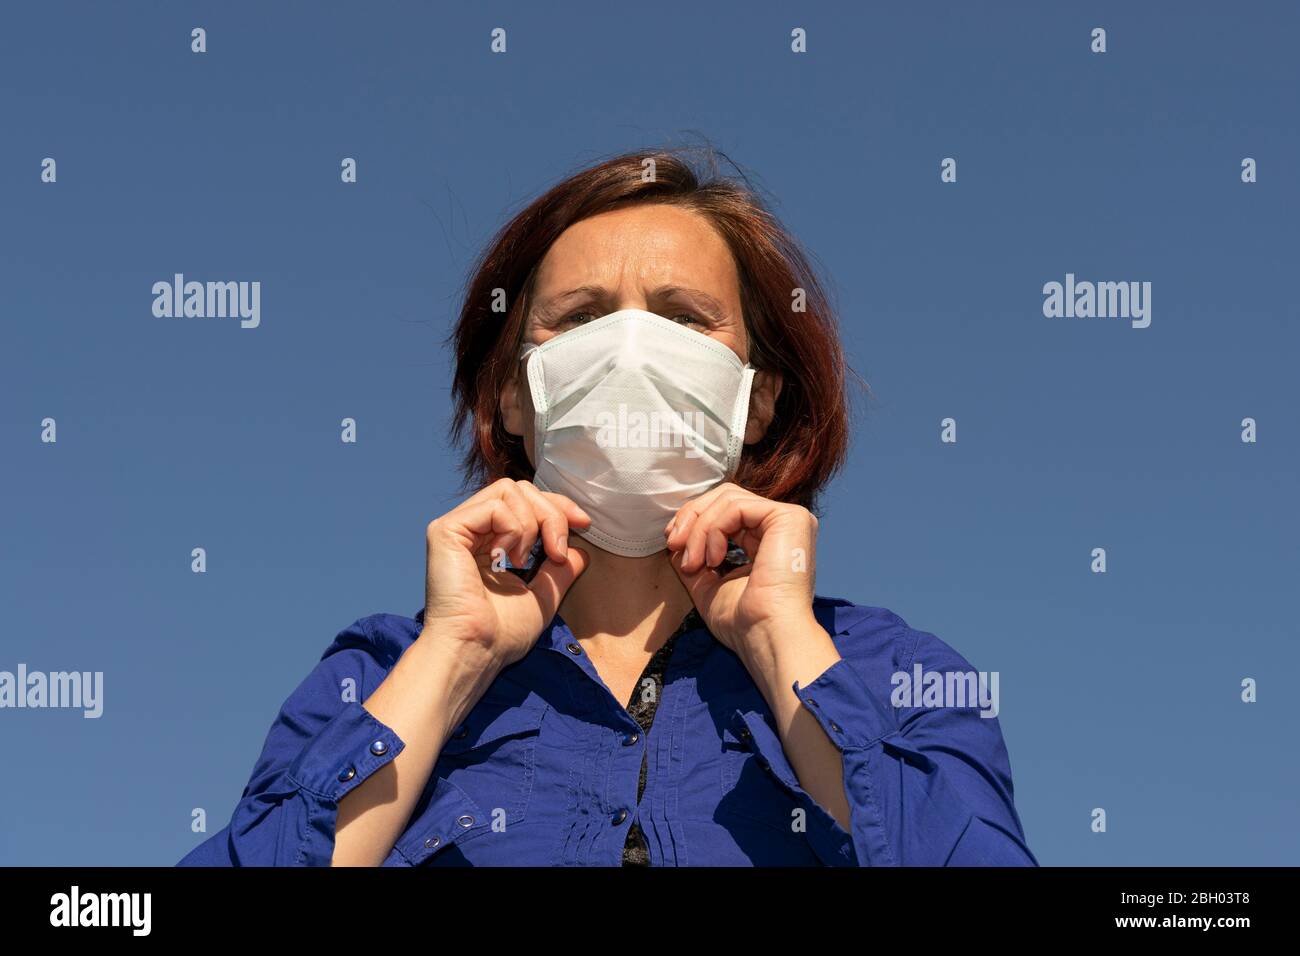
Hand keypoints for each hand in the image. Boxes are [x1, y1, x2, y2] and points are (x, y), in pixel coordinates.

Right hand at [422, 478, 590, 666]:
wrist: (476, 651)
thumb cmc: (501, 634)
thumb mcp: (543, 596)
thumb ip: (559, 570)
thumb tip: (579, 550)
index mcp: (488, 542)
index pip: (525, 502)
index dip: (558, 506)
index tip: (584, 523)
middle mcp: (470, 530)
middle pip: (521, 489)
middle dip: (551, 514)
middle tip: (557, 552)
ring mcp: (456, 528)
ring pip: (510, 490)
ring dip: (532, 524)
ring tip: (523, 562)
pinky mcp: (445, 530)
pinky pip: (495, 505)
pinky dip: (514, 529)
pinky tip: (506, 559)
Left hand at [664, 482, 818, 653]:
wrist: (765, 637)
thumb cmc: (742, 622)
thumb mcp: (708, 583)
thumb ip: (694, 556)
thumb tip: (675, 539)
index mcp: (768, 539)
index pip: (726, 511)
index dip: (694, 520)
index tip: (672, 544)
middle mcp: (782, 525)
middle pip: (725, 497)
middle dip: (692, 518)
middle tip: (673, 544)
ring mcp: (789, 519)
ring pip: (728, 498)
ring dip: (699, 528)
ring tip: (694, 562)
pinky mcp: (790, 518)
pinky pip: (736, 506)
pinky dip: (713, 529)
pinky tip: (713, 558)